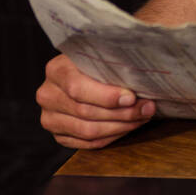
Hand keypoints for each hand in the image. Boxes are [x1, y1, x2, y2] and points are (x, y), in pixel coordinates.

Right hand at [36, 52, 156, 148]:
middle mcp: (48, 94)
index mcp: (56, 70)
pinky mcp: (59, 135)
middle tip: (147, 108)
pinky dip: (111, 137)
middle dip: (121, 113)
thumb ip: (114, 57)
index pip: (78, 88)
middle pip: (85, 111)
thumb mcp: (101, 51)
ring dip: (120, 126)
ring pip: (88, 131)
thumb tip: (144, 65)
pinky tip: (128, 126)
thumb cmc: (96, 59)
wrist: (80, 72)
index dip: (106, 96)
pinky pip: (87, 143)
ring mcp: (50, 117)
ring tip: (142, 117)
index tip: (132, 98)